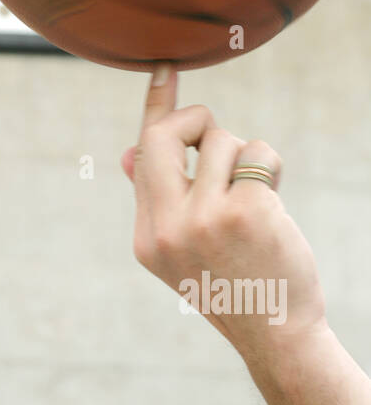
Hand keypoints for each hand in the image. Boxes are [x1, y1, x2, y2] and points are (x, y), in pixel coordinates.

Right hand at [122, 66, 326, 374]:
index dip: (154, 107)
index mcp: (147, 237)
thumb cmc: (236, 287)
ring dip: (244, 155)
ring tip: (256, 193)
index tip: (163, 69)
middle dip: (195, 119)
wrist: (276, 334)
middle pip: (165, 134)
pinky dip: (270, 166)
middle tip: (215, 135)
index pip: (142, 155)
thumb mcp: (183, 252)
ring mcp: (203, 219)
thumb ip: (158, 202)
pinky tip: (275, 201)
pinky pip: (257, 154)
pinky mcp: (245, 210)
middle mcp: (167, 226)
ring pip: (220, 141)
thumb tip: (127, 154)